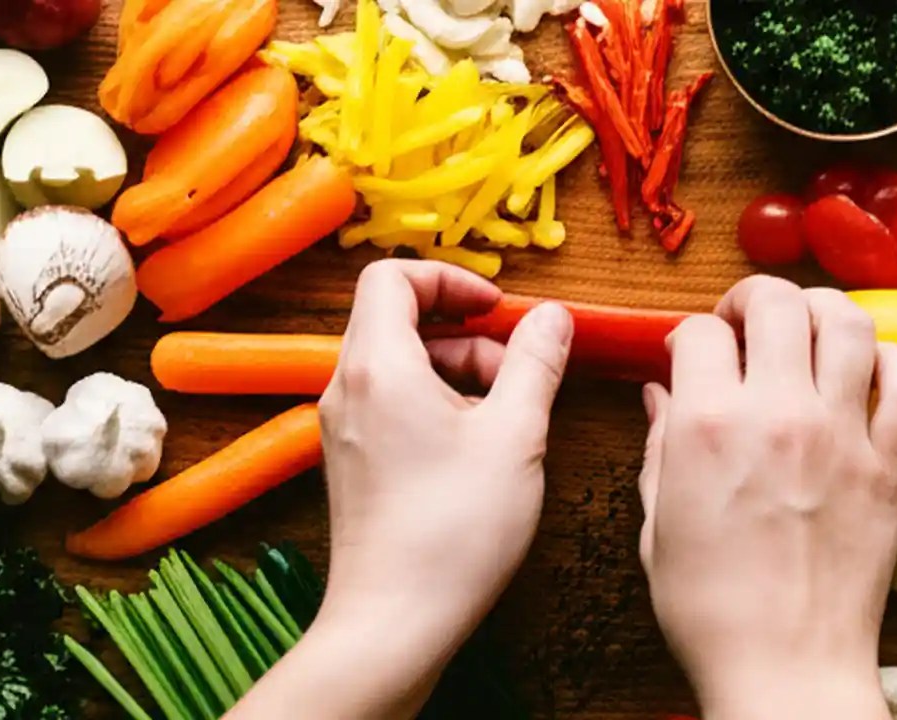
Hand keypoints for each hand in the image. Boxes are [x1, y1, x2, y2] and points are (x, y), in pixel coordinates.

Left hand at [228, 259, 572, 718]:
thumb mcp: (515, 434)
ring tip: (505, 417)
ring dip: (457, 372)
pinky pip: (392, 405)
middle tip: (517, 371)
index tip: (498, 308)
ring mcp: (343, 428)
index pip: (392, 276)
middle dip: (466, 334)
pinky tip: (478, 449)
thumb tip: (552, 318)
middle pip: (400, 321)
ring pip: (400, 366)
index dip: (450, 278)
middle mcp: (346, 388)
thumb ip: (535, 363)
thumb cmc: (452, 532)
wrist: (394, 621)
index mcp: (378, 365)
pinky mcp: (352, 462)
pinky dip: (436, 405)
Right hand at [639, 276, 896, 719]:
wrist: (783, 665)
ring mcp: (840, 435)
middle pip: (775, 303)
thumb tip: (658, 395)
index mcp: (706, 426)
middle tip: (742, 318)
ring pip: (847, 323)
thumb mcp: (656, 521)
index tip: (687, 354)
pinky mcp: (889, 465)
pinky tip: (865, 366)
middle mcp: (777, 414)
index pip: (697, 334)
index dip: (686, 336)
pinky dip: (888, 359)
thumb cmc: (708, 606)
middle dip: (750, 297)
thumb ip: (658, 446)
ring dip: (819, 308)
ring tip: (803, 324)